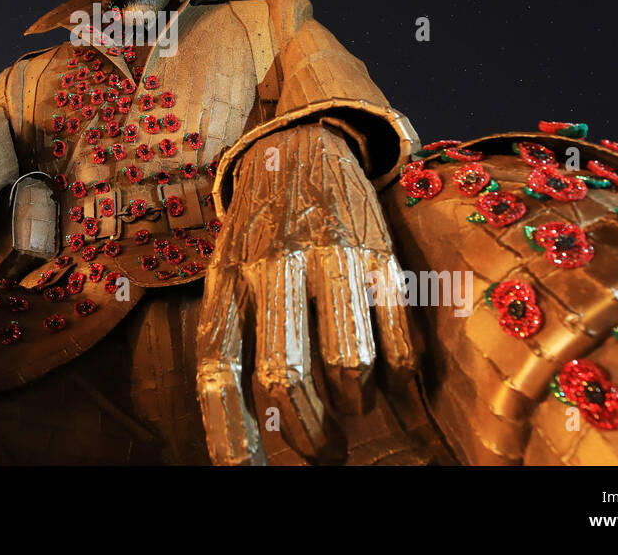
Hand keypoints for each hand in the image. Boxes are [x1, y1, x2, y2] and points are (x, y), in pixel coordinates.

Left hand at [195, 124, 415, 464]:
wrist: (302, 141)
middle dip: (307, 436)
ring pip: (348, 363)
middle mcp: (274, 267)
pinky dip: (400, 378)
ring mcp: (330, 257)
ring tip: (353, 406)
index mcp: (228, 278)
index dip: (228, 431)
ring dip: (354, 405)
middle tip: (321, 453)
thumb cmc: (258, 226)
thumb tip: (247, 425)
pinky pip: (398, 338)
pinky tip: (392, 380)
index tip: (242, 476)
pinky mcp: (380, 252)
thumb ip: (228, 331)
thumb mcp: (224, 267)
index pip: (217, 365)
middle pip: (283, 377)